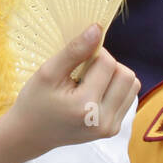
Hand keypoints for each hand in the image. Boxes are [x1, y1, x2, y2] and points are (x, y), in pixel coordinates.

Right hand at [0, 25, 139, 162]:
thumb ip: (74, 50)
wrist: (30, 134)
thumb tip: (98, 28)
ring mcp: (111, 128)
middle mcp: (103, 120)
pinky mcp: (114, 130)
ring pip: (132, 86)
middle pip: (126, 74)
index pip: (108, 63)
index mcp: (85, 107)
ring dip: (114, 76)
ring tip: (90, 82)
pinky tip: (94, 93)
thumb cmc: (34, 101)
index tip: (76, 60)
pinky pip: (128, 98)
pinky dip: (114, 89)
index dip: (94, 53)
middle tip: (83, 71)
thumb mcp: (47, 73)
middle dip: (108, 65)